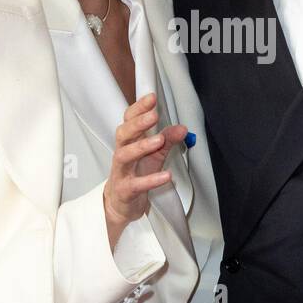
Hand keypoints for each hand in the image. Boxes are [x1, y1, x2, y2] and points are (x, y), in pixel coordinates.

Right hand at [103, 92, 186, 248]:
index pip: (129, 120)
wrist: (120, 204)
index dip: (138, 108)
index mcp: (128, 142)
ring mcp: (121, 172)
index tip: (151, 97)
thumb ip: (167, 141)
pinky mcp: (125, 190)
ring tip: (160, 140)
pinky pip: (136, 184)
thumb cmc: (135, 175)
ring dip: (142, 146)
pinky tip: (167, 176)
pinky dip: (151, 180)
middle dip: (138, 123)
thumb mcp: (154, 156)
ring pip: (124, 155)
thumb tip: (182, 128)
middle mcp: (122, 154)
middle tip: (153, 115)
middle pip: (123, 134)